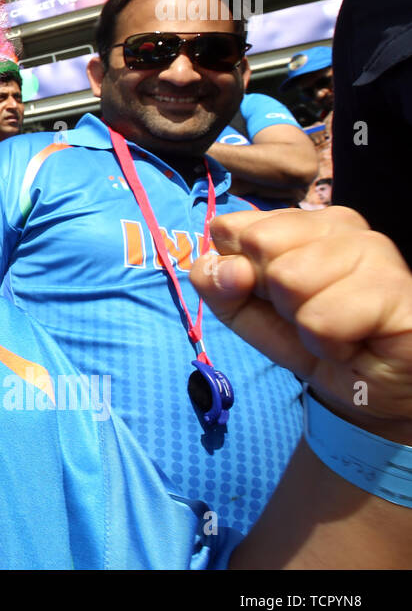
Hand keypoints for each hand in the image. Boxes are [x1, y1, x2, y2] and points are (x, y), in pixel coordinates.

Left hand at [191, 207, 411, 440]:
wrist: (372, 389)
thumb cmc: (314, 340)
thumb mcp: (247, 314)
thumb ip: (217, 284)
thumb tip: (215, 266)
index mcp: (299, 222)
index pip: (231, 228)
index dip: (240, 275)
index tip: (274, 298)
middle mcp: (339, 223)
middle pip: (259, 245)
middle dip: (272, 296)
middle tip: (308, 314)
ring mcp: (374, 249)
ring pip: (290, 278)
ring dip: (302, 322)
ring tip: (334, 327)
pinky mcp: (395, 287)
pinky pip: (322, 319)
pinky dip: (328, 344)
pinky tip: (355, 341)